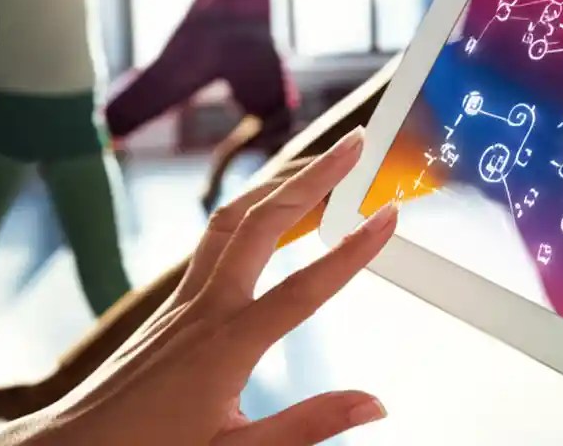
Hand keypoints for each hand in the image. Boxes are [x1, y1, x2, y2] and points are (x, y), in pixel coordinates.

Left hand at [0, 129, 395, 445]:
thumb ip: (309, 424)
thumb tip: (374, 405)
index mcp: (229, 344)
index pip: (305, 288)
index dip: (353, 251)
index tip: (390, 214)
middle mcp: (206, 307)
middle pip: (264, 221)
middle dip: (314, 176)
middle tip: (354, 144)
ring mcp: (185, 299)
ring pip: (233, 217)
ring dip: (280, 181)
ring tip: (320, 159)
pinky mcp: (172, 303)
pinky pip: (215, 237)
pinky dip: (249, 207)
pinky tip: (267, 206)